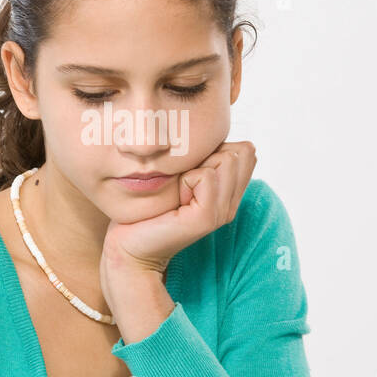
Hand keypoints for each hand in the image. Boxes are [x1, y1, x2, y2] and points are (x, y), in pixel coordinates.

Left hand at [100, 140, 257, 284]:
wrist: (130, 244)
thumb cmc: (150, 207)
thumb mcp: (182, 175)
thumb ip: (204, 158)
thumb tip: (217, 132)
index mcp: (229, 194)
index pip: (246, 151)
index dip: (217, 150)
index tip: (190, 173)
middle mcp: (231, 204)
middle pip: (239, 152)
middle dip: (207, 157)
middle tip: (183, 184)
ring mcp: (222, 213)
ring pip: (226, 159)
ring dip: (195, 168)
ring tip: (179, 192)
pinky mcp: (207, 218)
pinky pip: (205, 176)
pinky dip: (185, 181)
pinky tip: (176, 201)